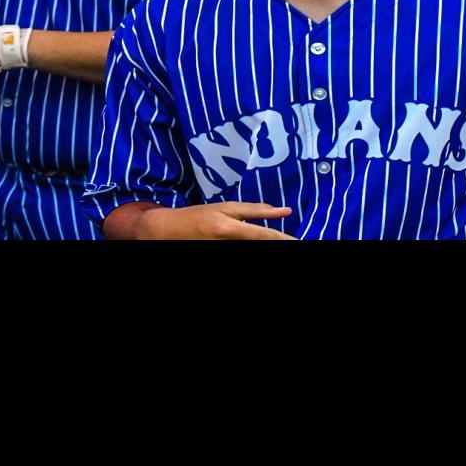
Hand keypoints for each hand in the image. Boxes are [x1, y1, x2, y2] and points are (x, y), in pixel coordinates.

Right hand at [139, 202, 295, 239]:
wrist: (165, 231)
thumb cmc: (198, 217)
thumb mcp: (226, 208)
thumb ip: (256, 211)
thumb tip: (285, 211)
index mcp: (229, 228)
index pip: (264, 236)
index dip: (284, 240)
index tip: (299, 242)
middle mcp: (226, 243)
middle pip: (258, 245)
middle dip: (276, 243)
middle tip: (293, 242)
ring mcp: (220, 251)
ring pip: (250, 251)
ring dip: (261, 245)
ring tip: (269, 238)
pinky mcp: (216, 256)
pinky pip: (239, 253)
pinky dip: (249, 248)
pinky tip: (254, 243)